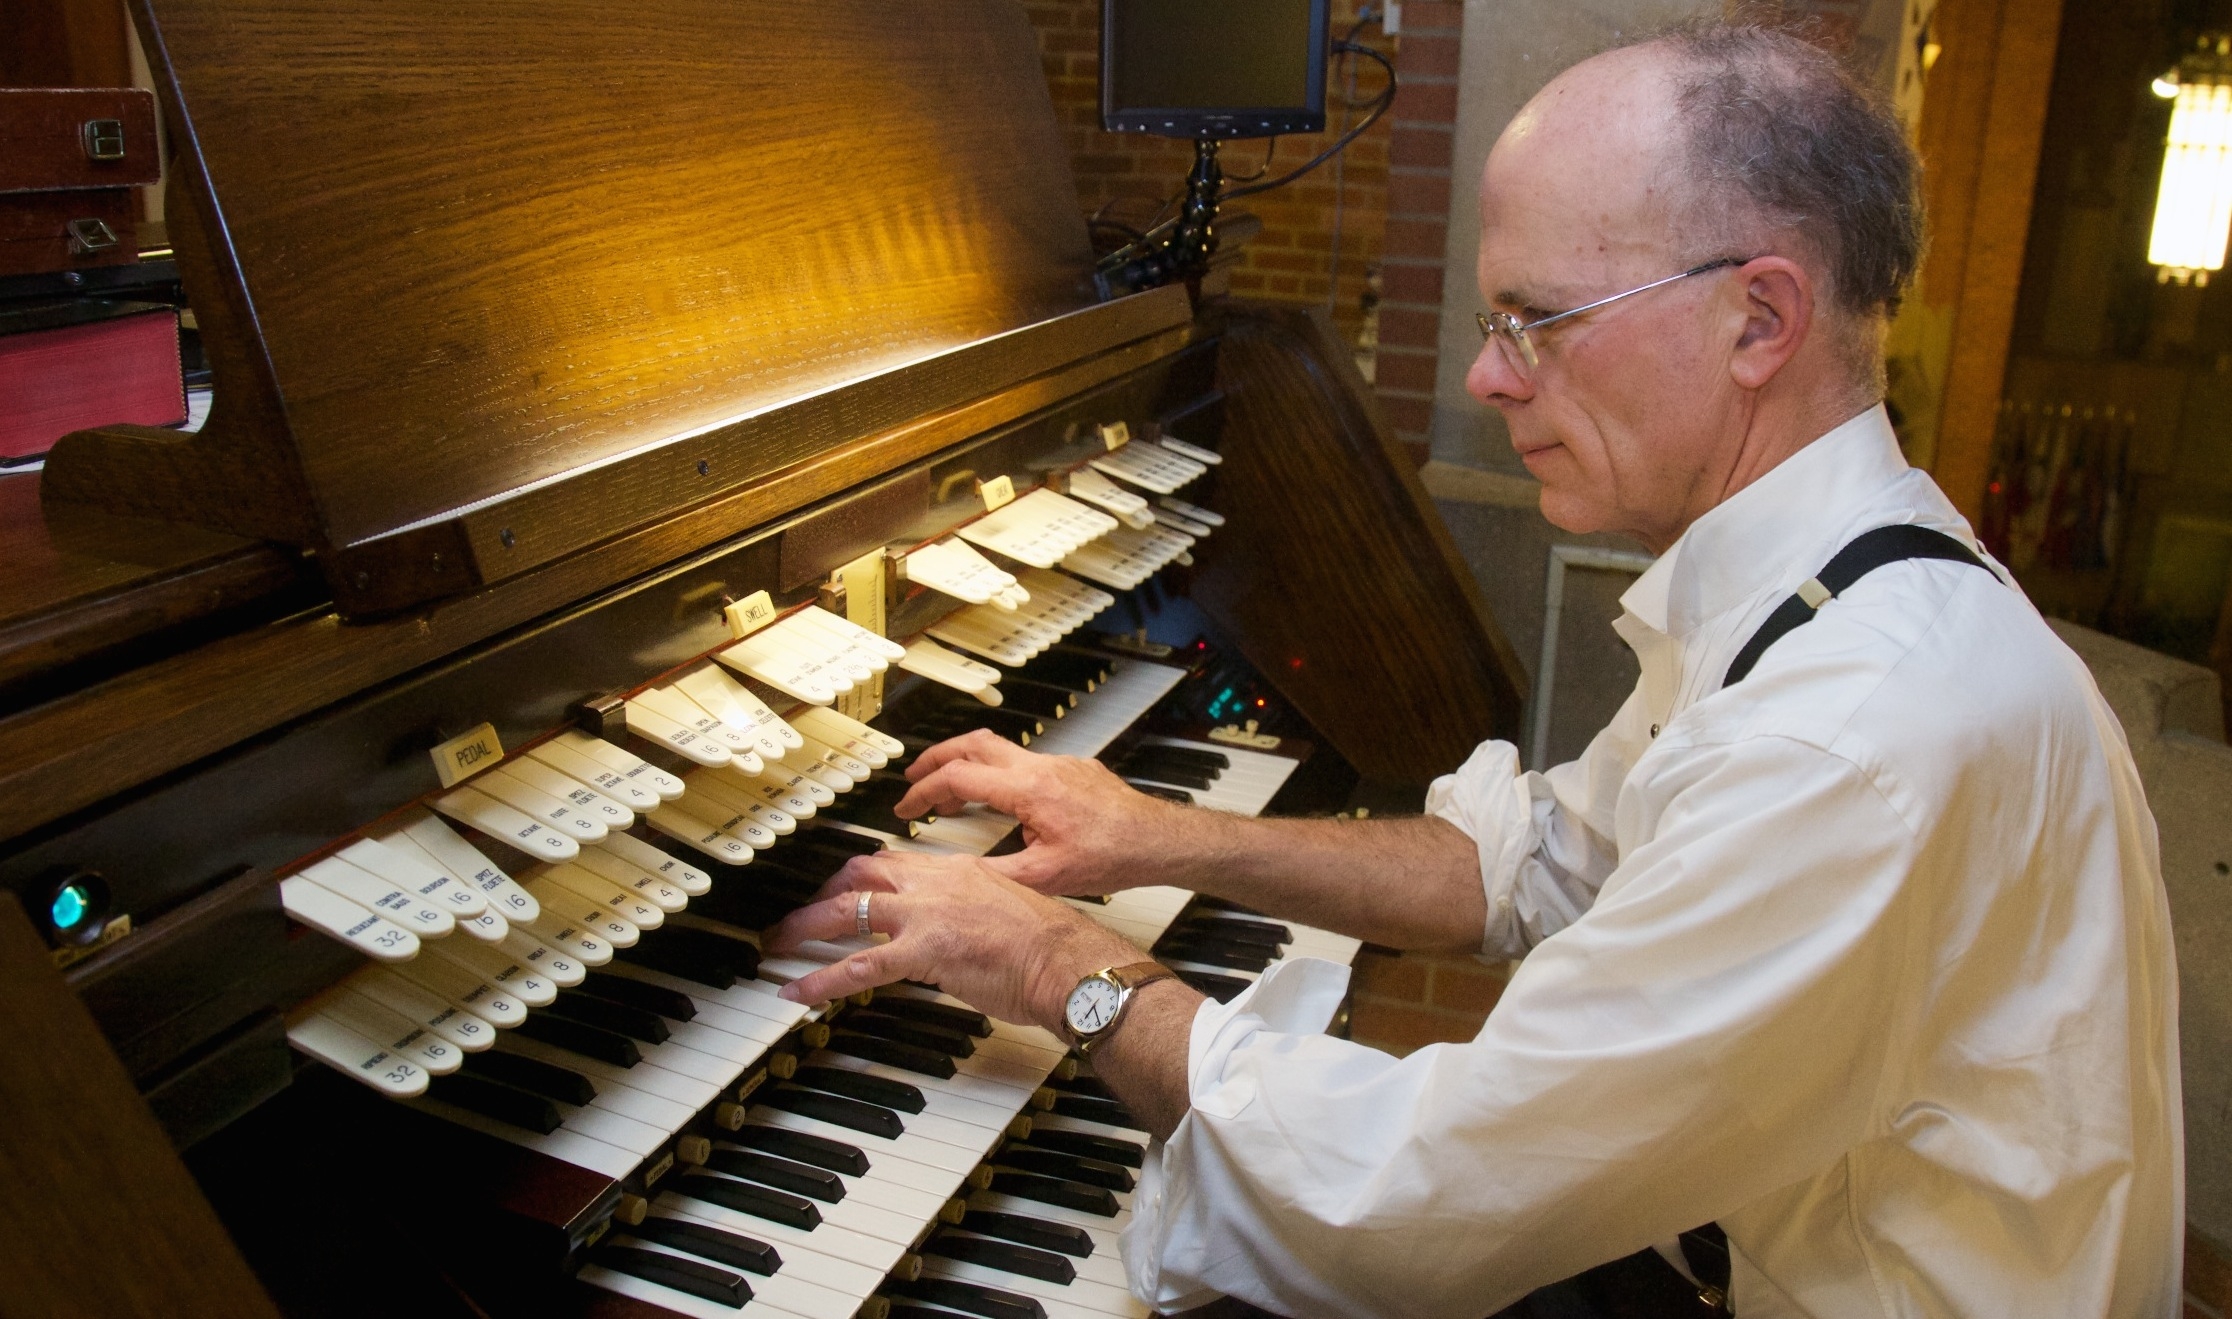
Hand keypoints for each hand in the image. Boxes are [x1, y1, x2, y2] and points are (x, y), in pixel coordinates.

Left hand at [764, 850, 1143, 1030]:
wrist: (1066, 959)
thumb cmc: (1049, 945)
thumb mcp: (1003, 910)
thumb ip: (968, 914)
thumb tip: (951, 933)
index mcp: (956, 869)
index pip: (894, 862)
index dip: (859, 875)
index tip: (842, 888)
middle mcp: (934, 883)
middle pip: (860, 875)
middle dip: (823, 892)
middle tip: (800, 912)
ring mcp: (925, 915)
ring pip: (847, 911)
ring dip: (806, 927)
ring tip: (779, 943)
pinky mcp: (923, 952)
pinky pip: (858, 965)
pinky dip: (821, 979)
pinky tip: (799, 991)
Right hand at [894, 729, 1202, 896]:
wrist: (1157, 840)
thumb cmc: (1113, 855)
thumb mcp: (1045, 877)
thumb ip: (996, 874)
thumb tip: (957, 877)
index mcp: (1028, 790)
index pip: (960, 777)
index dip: (924, 791)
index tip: (906, 806)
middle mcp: (1042, 767)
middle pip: (973, 743)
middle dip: (936, 758)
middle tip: (915, 778)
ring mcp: (1060, 763)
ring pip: (1001, 749)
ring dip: (969, 765)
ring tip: (952, 793)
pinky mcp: (1075, 769)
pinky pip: (1026, 761)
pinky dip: (1000, 774)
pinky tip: (1002, 801)